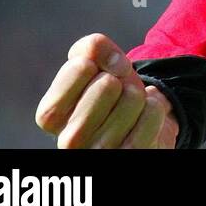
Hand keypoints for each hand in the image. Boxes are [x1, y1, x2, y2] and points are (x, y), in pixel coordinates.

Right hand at [35, 33, 177, 148]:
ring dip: (138, 95)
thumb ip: (91, 48)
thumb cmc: (109, 93)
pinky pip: (152, 113)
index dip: (99, 59)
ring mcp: (98, 154)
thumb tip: (113, 60)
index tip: (101, 72)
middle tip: (118, 94)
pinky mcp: (128, 157)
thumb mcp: (95, 64)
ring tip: (130, 109)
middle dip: (121, 79)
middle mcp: (68, 141)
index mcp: (50, 116)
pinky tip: (143, 120)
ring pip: (132, 98)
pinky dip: (155, 107)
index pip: (80, 67)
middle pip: (107, 84)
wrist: (137, 127)